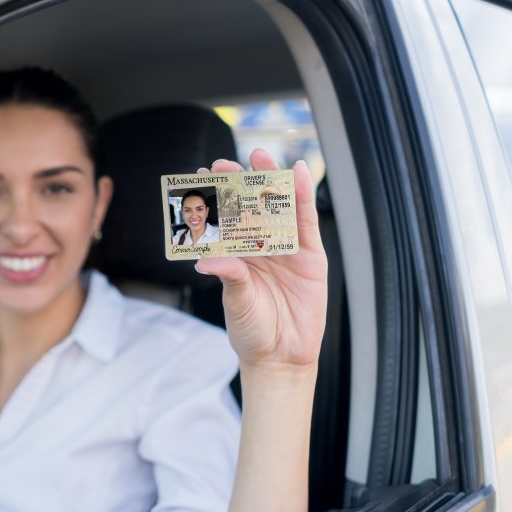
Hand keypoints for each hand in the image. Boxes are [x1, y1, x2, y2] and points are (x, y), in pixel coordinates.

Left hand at [195, 148, 327, 371]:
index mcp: (236, 255)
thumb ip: (229, 277)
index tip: (201, 177)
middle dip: (239, 183)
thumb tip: (205, 259)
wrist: (281, 356)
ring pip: (278, 208)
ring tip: (259, 155)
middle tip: (225, 163)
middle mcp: (260, 247)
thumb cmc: (252, 330)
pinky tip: (299, 172)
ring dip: (270, 180)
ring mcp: (285, 249)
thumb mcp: (236, 302)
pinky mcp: (310, 256)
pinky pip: (306, 221)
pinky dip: (304, 197)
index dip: (215, 198)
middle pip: (250, 208)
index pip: (225, 220)